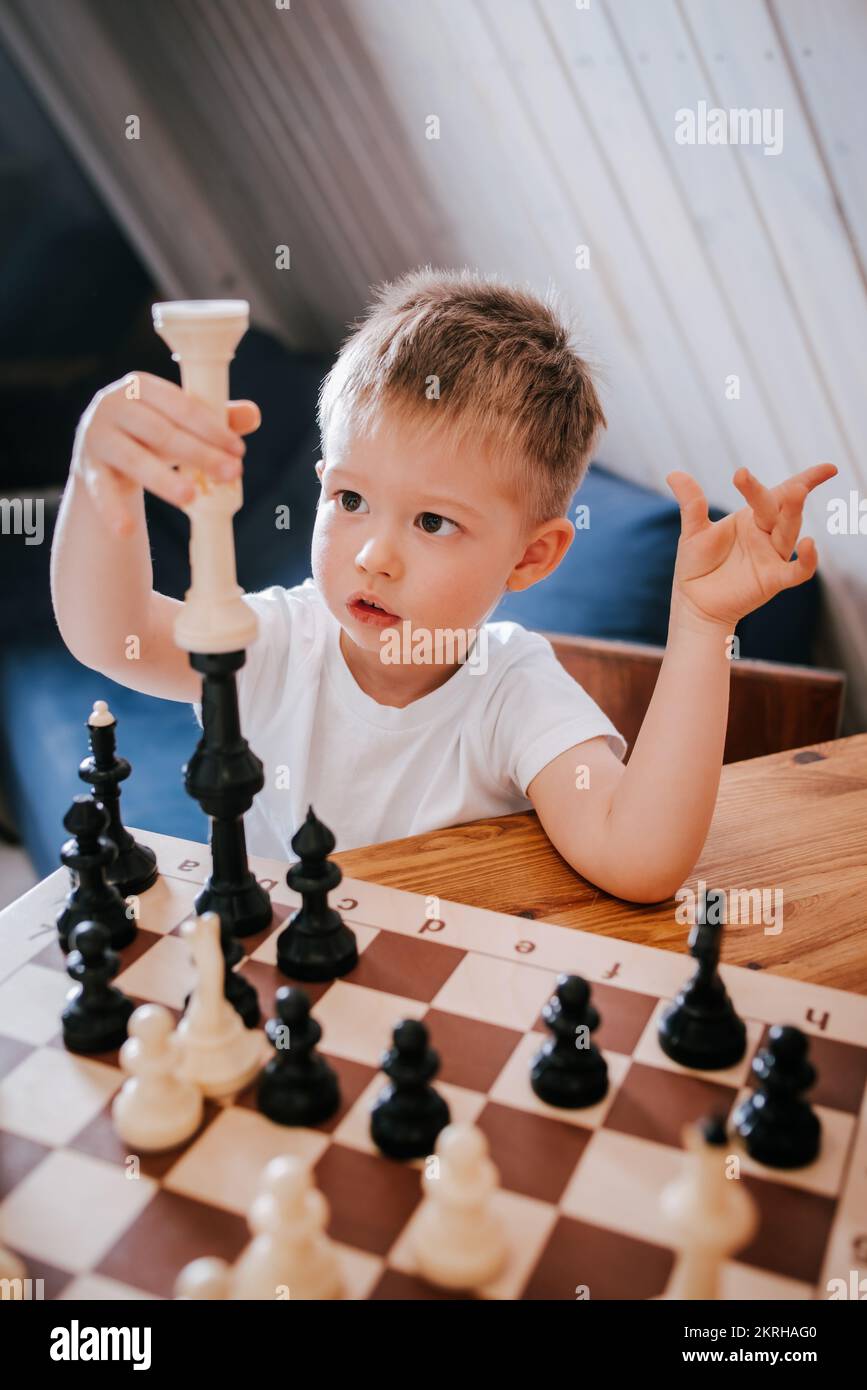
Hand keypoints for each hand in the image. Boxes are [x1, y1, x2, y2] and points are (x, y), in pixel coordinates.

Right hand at [71, 371, 260, 535]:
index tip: (238, 449)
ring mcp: (97, 437)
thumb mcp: (179, 423)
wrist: (101, 453)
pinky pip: (101, 491)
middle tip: (231, 473)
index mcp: (140, 386)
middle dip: (199, 453)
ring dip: (163, 479)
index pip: (180, 405)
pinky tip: (126, 530)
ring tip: (190, 497)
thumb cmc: (150, 432)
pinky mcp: (87, 469)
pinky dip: (113, 511)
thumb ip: (214, 418)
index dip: (211, 427)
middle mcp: (113, 405)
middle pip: (161, 432)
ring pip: (134, 460)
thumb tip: (254, 414)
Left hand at [665, 463, 837, 629]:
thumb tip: (674, 474)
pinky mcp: (774, 580)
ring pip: (789, 532)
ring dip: (793, 513)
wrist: (694, 603)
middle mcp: (767, 534)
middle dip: (788, 494)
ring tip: (796, 492)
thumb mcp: (693, 532)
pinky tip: (809, 545)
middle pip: (781, 509)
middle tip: (792, 482)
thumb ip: (691, 504)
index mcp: (752, 517)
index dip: (807, 479)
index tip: (828, 469)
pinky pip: (798, 570)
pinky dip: (807, 560)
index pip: (781, 492)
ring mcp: (773, 556)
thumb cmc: (698, 566)